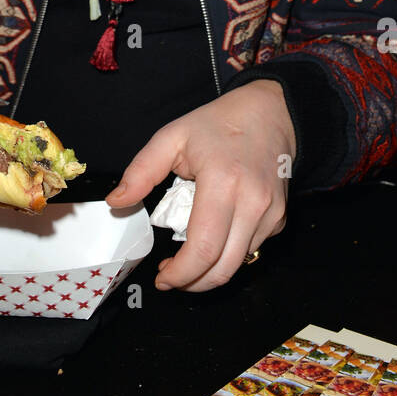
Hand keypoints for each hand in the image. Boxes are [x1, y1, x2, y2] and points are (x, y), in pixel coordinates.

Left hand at [106, 81, 295, 291]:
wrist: (270, 112)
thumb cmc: (219, 123)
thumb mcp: (172, 137)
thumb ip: (141, 171)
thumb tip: (116, 203)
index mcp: (223, 182)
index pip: (202, 248)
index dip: (179, 273)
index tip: (162, 277)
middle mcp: (252, 202)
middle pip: (222, 268)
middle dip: (192, 283)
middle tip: (171, 277)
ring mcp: (270, 213)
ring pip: (239, 265)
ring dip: (210, 274)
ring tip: (188, 263)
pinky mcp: (279, 218)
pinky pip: (252, 249)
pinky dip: (229, 256)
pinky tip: (213, 242)